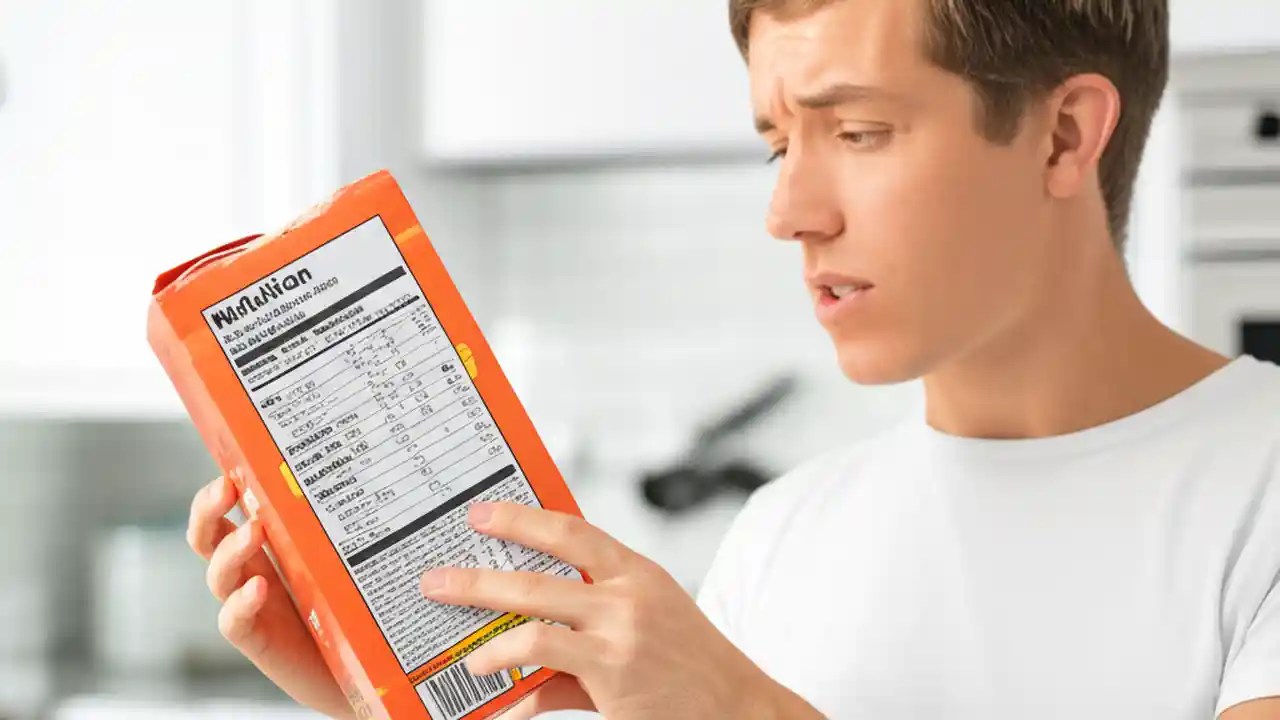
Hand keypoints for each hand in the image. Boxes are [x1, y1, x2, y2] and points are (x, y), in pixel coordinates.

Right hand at [187, 475, 354, 719]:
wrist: (362, 668)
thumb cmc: (353, 606)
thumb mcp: (347, 556)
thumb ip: (345, 526)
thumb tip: (367, 470)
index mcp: (267, 550)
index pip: (226, 514)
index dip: (218, 492)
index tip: (232, 468)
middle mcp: (252, 573)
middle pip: (207, 538)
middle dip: (208, 510)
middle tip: (227, 488)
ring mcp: (251, 607)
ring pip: (218, 577)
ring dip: (231, 551)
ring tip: (255, 531)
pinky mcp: (259, 641)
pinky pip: (234, 622)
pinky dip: (241, 603)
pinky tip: (258, 588)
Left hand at [419, 503, 822, 719]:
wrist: (742, 711)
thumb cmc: (692, 676)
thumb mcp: (644, 639)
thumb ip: (584, 642)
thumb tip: (522, 671)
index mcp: (639, 574)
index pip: (575, 531)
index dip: (524, 519)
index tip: (484, 513)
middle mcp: (629, 594)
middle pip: (540, 567)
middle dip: (481, 570)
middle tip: (437, 574)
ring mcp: (620, 630)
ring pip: (533, 605)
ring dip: (480, 606)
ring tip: (446, 617)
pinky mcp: (612, 669)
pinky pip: (540, 654)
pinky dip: (503, 661)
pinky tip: (480, 672)